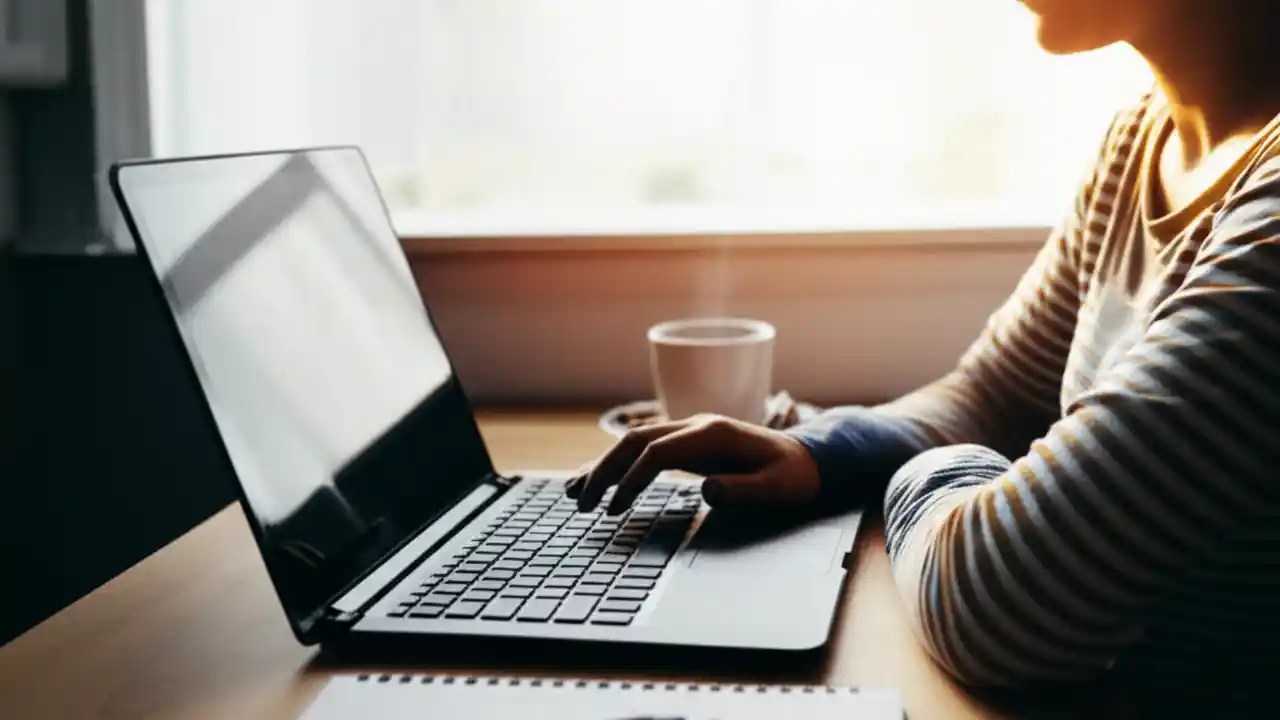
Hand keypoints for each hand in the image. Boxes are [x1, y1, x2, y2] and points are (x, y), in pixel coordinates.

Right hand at [565, 414, 820, 514]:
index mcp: (715, 433)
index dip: (633, 479)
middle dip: (604, 471)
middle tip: (581, 504)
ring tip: (574, 492)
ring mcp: (691, 433)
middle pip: (636, 441)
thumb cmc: (796, 476)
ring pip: (635, 442)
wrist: (813, 458)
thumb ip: (743, 490)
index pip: (658, 452)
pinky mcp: (689, 444)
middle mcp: (697, 426)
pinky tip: (599, 483)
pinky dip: (619, 466)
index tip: (614, 508)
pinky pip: (645, 451)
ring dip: (604, 466)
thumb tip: (706, 490)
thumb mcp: (777, 488)